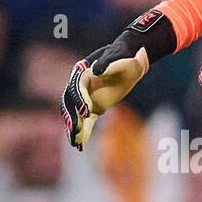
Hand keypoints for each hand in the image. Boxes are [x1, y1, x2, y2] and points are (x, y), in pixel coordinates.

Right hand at [61, 10, 175, 149]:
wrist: (130, 60)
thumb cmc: (125, 56)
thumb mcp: (118, 56)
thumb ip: (107, 62)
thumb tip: (95, 69)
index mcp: (84, 73)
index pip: (77, 88)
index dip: (80, 99)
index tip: (86, 112)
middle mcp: (80, 86)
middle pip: (70, 103)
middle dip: (72, 117)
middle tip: (76, 130)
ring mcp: (86, 98)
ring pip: (75, 115)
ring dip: (74, 128)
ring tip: (75, 142)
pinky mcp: (93, 108)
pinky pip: (86, 121)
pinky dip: (83, 133)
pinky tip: (80, 146)